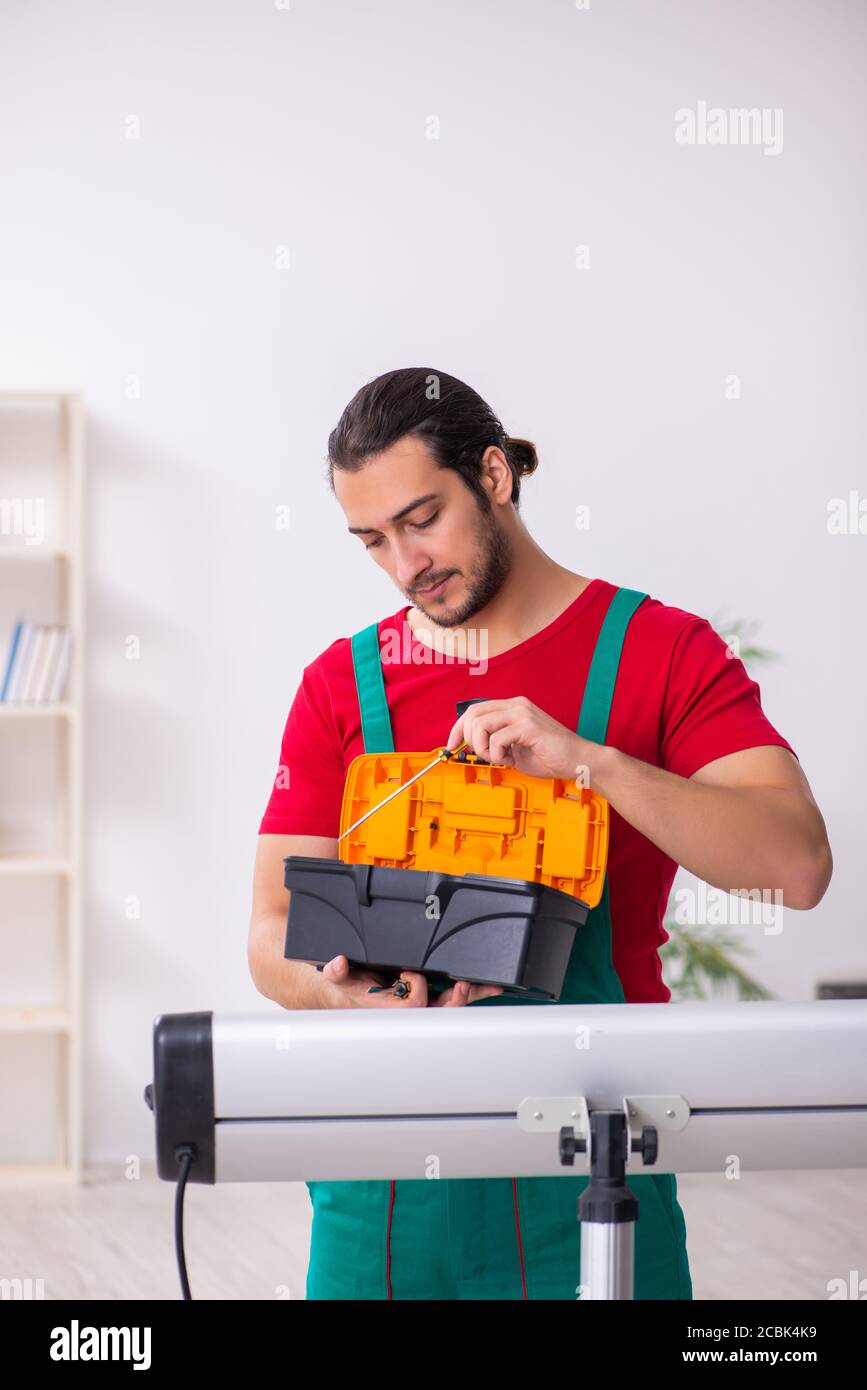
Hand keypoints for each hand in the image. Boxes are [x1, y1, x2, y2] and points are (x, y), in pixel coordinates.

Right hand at [321, 957, 502, 1007]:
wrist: (345, 994)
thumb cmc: (345, 988)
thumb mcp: (337, 977)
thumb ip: (336, 971)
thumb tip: (338, 963)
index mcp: (389, 1007)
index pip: (412, 1004)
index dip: (416, 989)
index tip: (411, 974)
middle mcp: (408, 1009)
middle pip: (439, 1012)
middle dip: (454, 1000)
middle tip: (462, 986)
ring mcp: (421, 1003)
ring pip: (449, 1005)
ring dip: (469, 994)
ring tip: (488, 985)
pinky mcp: (429, 995)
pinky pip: (452, 996)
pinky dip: (472, 989)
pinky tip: (489, 986)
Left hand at [445, 696, 592, 780]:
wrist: (579, 761)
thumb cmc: (550, 756)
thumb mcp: (515, 748)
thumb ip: (495, 742)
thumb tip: (471, 746)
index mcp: (513, 707)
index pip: (474, 710)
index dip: (457, 728)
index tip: (451, 745)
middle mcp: (516, 705)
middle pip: (473, 713)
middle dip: (468, 739)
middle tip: (481, 755)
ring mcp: (523, 713)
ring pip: (481, 724)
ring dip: (483, 748)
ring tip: (499, 758)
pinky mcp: (529, 726)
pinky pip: (497, 738)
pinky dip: (497, 754)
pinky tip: (510, 759)